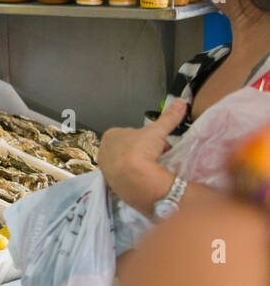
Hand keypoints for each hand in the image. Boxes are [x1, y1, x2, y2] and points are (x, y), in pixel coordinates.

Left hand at [98, 99, 187, 213]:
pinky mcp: (111, 183)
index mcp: (111, 135)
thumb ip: (168, 117)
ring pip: (126, 163)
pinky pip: (125, 178)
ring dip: (139, 164)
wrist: (134, 179)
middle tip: (157, 157)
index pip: (132, 133)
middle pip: (128, 149)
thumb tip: (180, 102)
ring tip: (152, 169)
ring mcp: (106, 168)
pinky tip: (144, 179)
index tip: (159, 144)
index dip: (148, 138)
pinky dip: (134, 177)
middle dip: (143, 151)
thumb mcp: (157, 130)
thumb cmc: (140, 151)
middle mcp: (104, 151)